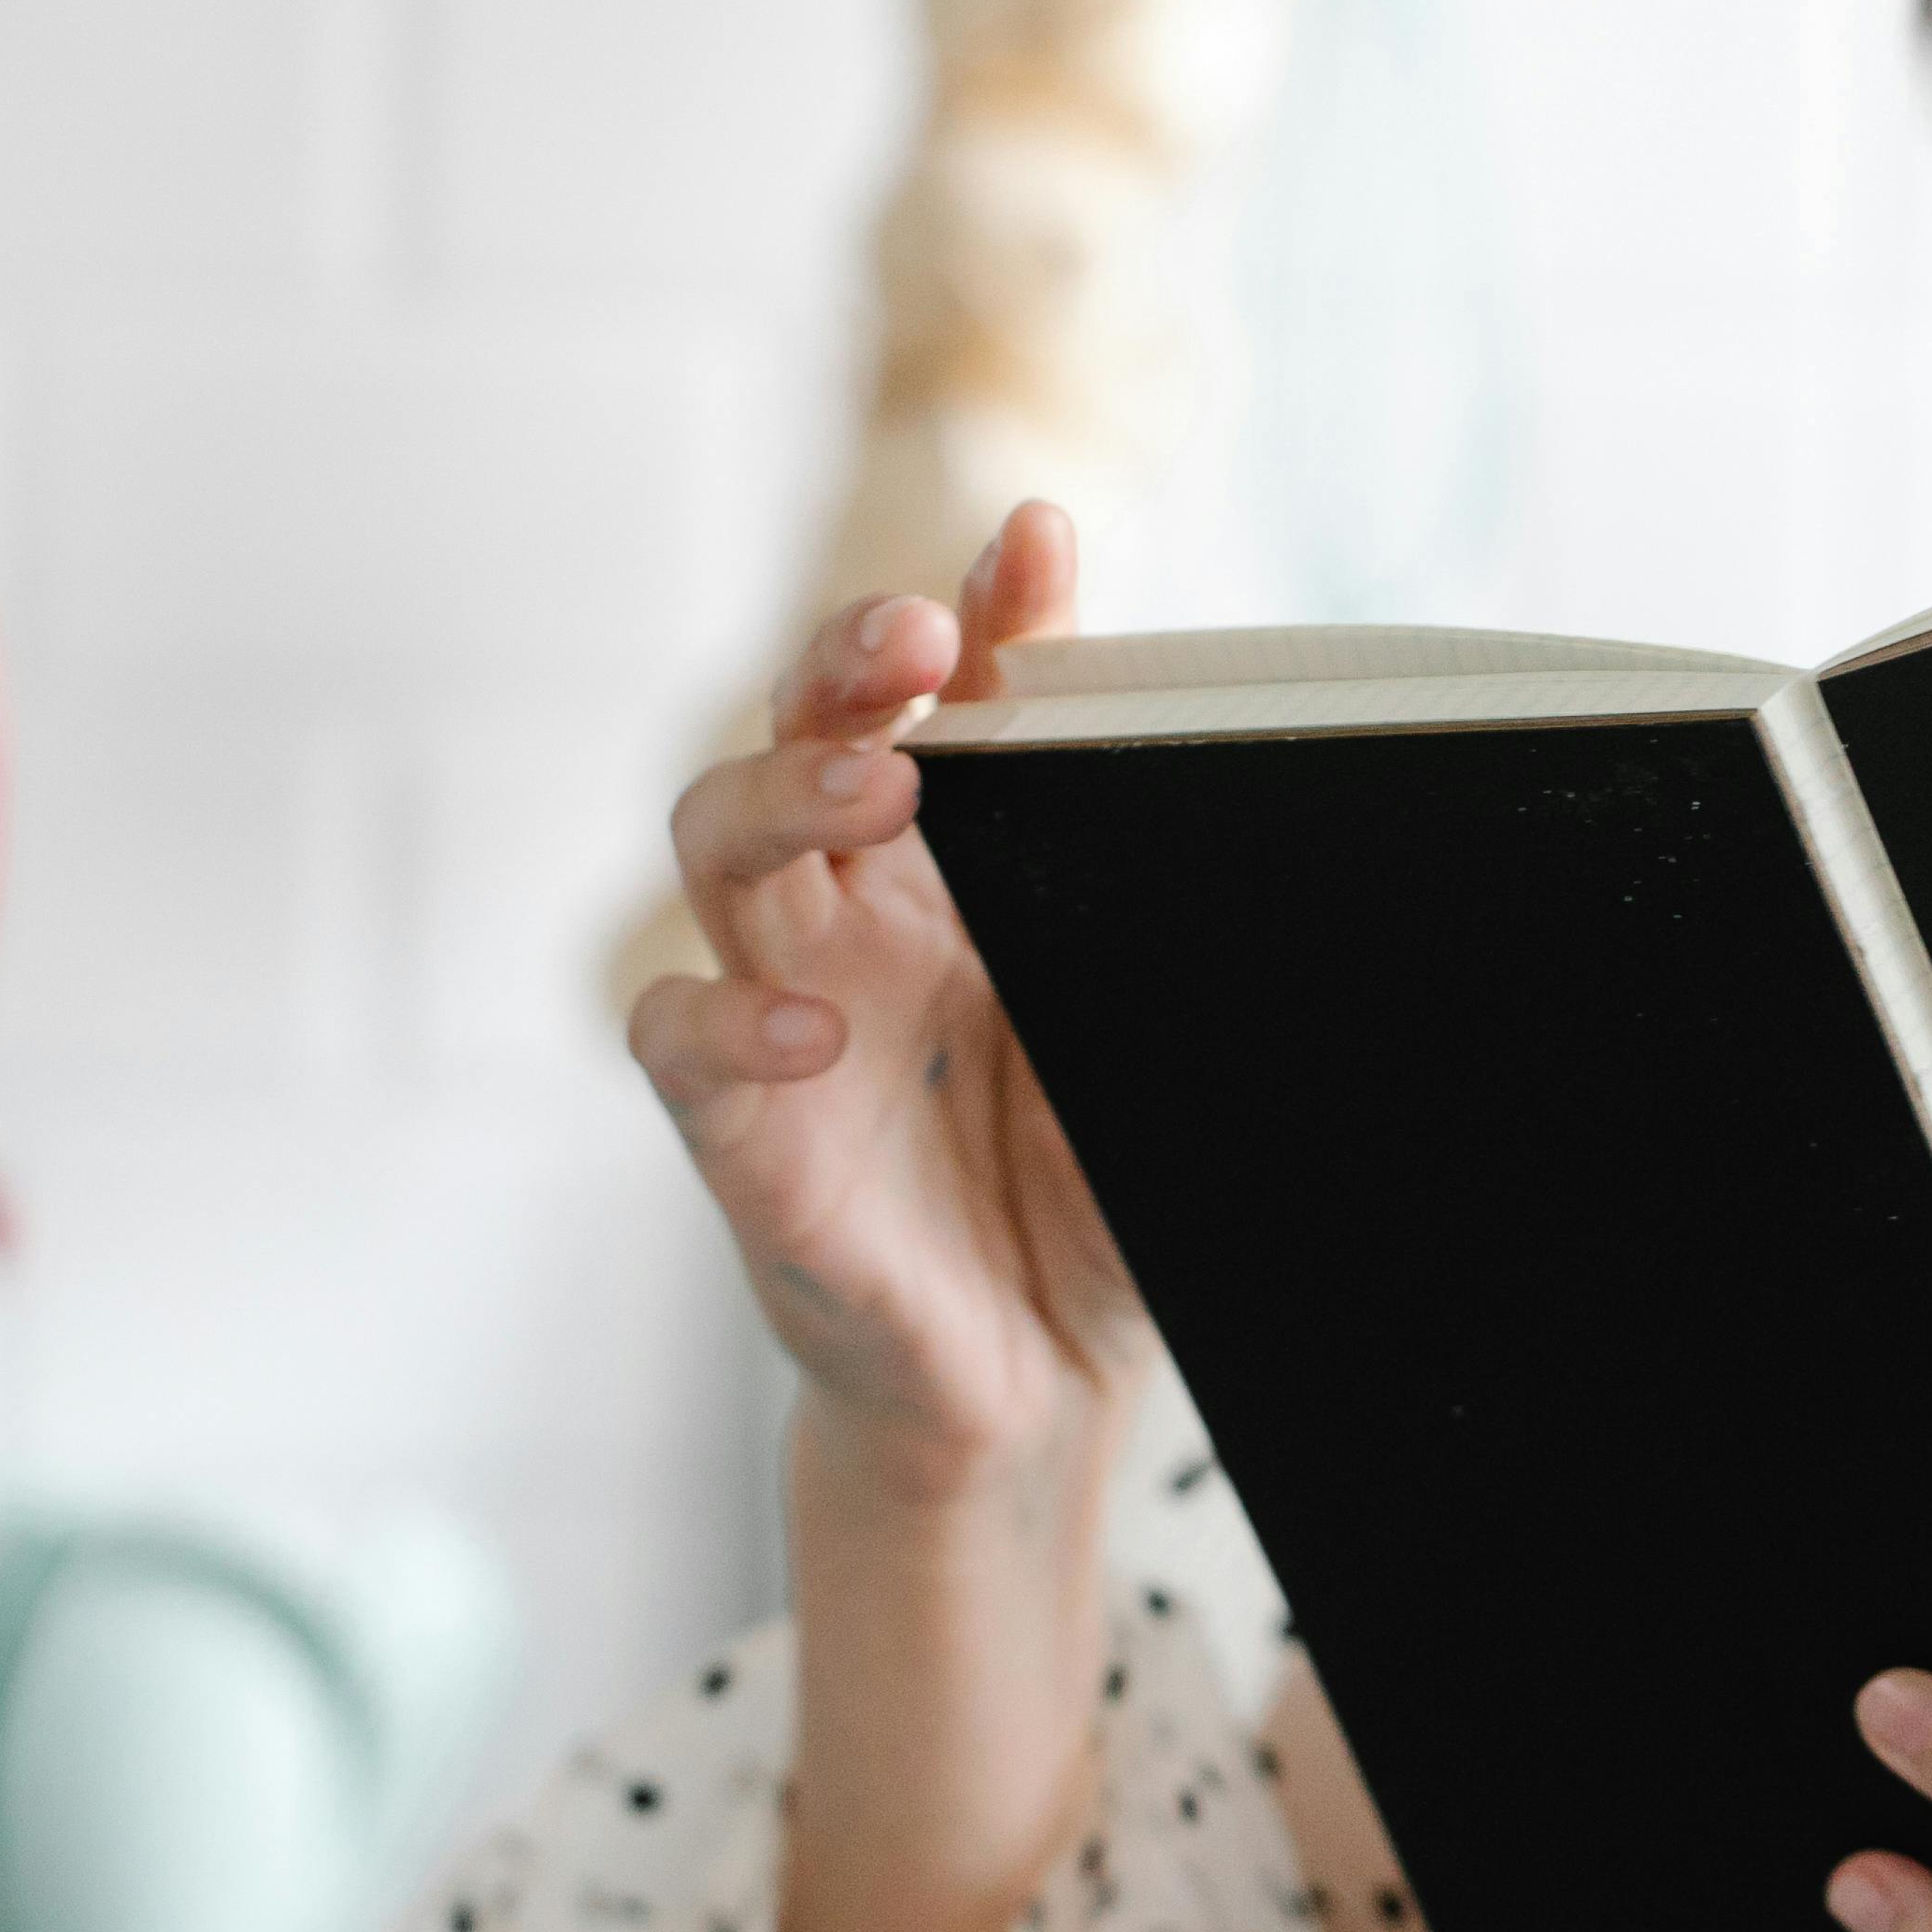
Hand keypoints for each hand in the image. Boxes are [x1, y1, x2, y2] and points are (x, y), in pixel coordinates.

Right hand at [629, 502, 1147, 1505]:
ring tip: (870, 780)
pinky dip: (730, 1015)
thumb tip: (1252, 791)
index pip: (945, 704)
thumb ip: (1151, 908)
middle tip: (911, 642)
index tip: (1032, 544)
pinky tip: (813, 1022)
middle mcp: (856, 916)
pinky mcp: (739, 1130)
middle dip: (841, 661)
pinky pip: (680, 1037)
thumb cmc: (1083, 1201)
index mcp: (957, 874)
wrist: (1039, 1386)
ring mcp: (783, 1007)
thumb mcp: (1145, 1037)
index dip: (976, 613)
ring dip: (780, 788)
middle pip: (797, 729)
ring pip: (718, 841)